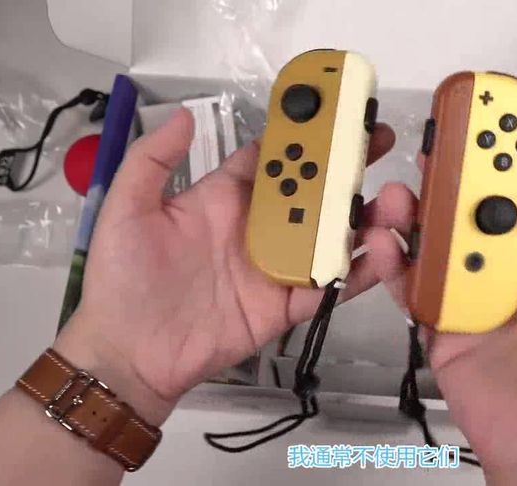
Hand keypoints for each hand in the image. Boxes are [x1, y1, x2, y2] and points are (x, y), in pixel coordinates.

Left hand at [54, 108, 412, 423]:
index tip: (335, 112)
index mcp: (225, 199)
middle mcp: (259, 227)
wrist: (129, 354)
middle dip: (349, 166)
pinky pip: (332, 285)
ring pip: (332, 234)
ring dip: (364, 216)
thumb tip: (187, 114)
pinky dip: (361, 270)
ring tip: (393, 201)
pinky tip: (384, 253)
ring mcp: (278, 265)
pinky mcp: (289, 305)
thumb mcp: (126, 210)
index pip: (273, 158)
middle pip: (314, 190)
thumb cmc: (123, 279)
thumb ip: (153, 161)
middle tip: (383, 144)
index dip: (302, 135)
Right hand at [384, 163, 516, 483]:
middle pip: (483, 213)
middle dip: (462, 178)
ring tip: (404, 191)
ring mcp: (477, 299)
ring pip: (443, 243)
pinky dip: (395, 264)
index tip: (507, 129)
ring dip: (422, 214)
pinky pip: (415, 287)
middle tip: (442, 145)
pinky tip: (386, 242)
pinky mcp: (444, 326)